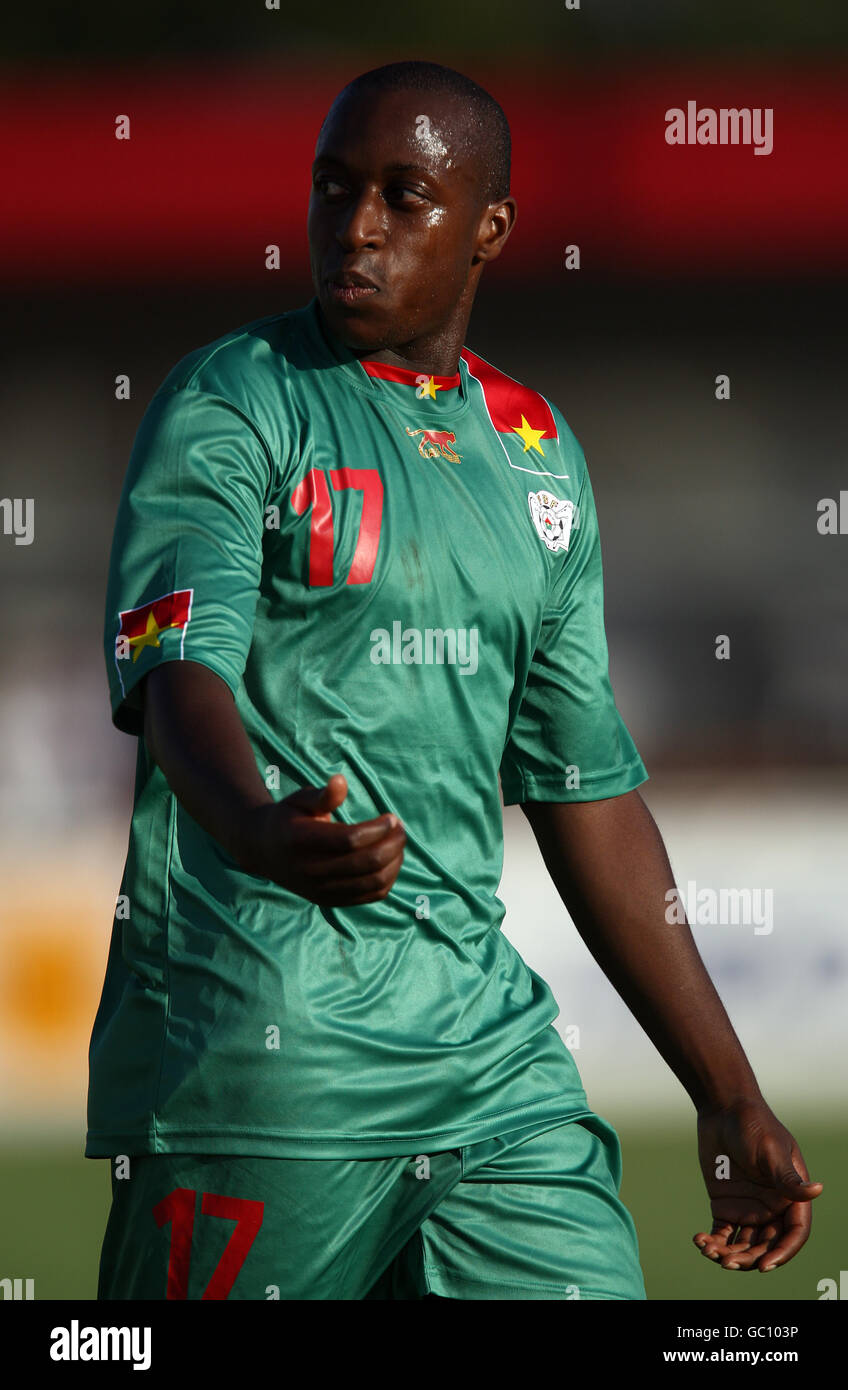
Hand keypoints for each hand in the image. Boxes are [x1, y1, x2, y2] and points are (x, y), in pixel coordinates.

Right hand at [239, 773, 405, 905]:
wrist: (263, 851)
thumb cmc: (288, 818)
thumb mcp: (299, 800)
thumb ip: (322, 795)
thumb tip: (341, 781)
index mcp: (300, 840)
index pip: (349, 840)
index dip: (377, 829)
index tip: (392, 817)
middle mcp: (310, 869)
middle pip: (365, 862)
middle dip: (392, 844)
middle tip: (400, 828)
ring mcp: (321, 889)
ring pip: (373, 882)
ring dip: (394, 861)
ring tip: (398, 842)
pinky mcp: (330, 900)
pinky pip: (371, 895)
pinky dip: (388, 878)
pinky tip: (391, 859)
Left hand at [693, 1097, 822, 1271]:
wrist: (722, 1109)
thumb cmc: (754, 1125)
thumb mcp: (771, 1150)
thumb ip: (787, 1177)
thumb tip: (817, 1190)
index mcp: (790, 1197)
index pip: (793, 1234)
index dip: (782, 1253)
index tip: (764, 1265)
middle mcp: (771, 1208)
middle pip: (766, 1246)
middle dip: (749, 1259)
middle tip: (727, 1261)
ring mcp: (747, 1209)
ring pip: (743, 1245)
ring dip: (728, 1254)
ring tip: (708, 1250)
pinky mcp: (724, 1206)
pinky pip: (721, 1233)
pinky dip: (712, 1242)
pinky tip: (700, 1240)